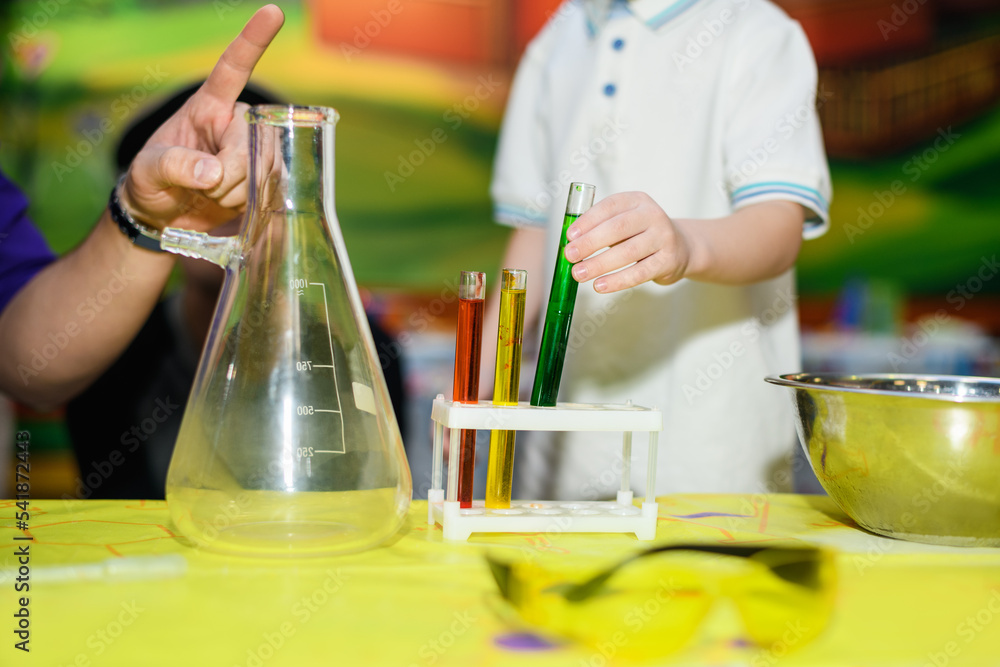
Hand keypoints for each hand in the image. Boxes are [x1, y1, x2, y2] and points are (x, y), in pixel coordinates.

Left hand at [121, 5, 284, 231]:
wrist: (163, 215)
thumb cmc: (150, 182)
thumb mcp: (147, 171)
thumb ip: (175, 166)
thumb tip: (215, 173)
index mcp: (208, 107)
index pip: (233, 68)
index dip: (253, 40)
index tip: (273, 12)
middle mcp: (236, 123)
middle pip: (257, 140)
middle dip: (234, 173)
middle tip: (206, 188)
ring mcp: (255, 151)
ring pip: (267, 169)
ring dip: (240, 192)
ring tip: (214, 195)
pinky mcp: (267, 178)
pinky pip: (274, 188)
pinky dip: (253, 203)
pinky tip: (234, 204)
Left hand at [563, 191, 691, 292]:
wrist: (681, 247)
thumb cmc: (641, 234)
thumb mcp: (625, 222)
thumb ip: (601, 227)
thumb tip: (571, 244)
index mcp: (637, 200)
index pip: (609, 206)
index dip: (587, 221)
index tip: (569, 236)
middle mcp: (652, 215)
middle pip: (618, 228)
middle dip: (590, 243)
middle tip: (570, 256)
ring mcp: (663, 237)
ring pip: (627, 252)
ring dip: (599, 264)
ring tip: (579, 274)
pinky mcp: (667, 261)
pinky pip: (639, 273)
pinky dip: (617, 280)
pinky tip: (599, 286)